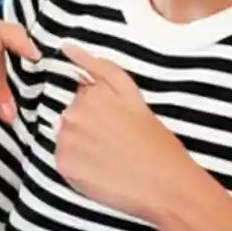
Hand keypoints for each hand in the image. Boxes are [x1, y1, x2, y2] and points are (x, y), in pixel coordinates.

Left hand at [54, 43, 202, 222]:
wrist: (167, 184)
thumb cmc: (155, 140)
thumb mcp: (131, 94)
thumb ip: (99, 68)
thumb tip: (66, 46)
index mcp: (89, 95)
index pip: (82, 100)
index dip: (101, 115)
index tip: (117, 127)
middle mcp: (73, 114)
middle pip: (72, 119)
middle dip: (89, 129)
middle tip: (116, 145)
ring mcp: (66, 140)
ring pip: (67, 140)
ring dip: (82, 148)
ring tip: (111, 159)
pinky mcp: (65, 166)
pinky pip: (65, 163)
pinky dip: (79, 168)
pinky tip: (102, 172)